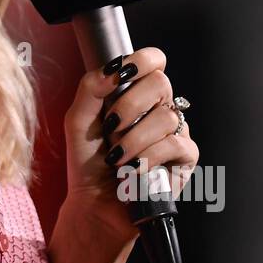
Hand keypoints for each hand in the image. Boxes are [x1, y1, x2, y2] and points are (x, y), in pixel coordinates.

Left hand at [59, 47, 198, 247]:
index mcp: (136, 93)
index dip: (143, 60)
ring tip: (117, 157)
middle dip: (129, 105)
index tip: (121, 73)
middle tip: (111, 127)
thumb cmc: (88, 162)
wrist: (94, 202)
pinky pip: (176, 144)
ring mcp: (174, 131)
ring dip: (134, 139)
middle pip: (161, 83)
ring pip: (166, 117)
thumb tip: (113, 69)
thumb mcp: (78, 120)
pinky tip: (134, 170)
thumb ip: (90, 88)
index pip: (154, 61)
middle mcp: (158, 108)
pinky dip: (149, 157)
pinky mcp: (185, 157)